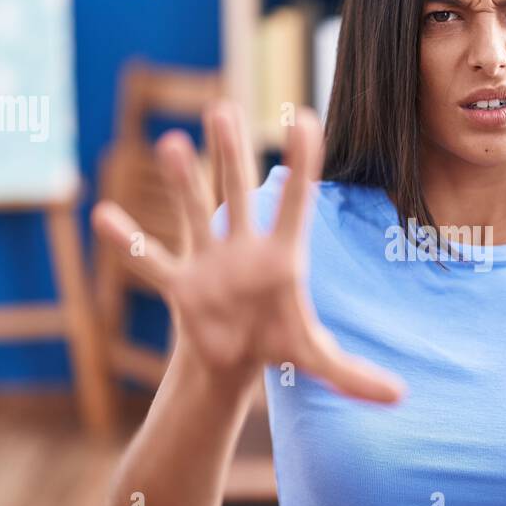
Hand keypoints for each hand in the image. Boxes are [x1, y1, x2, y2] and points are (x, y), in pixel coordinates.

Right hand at [92, 102, 404, 403]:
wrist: (233, 356)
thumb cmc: (278, 341)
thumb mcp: (316, 358)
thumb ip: (355, 374)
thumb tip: (401, 397)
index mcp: (282, 256)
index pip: (296, 203)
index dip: (301, 164)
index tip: (305, 118)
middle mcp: (243, 247)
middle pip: (238, 193)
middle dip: (231, 154)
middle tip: (223, 108)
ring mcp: (209, 260)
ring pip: (194, 213)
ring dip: (183, 182)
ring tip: (172, 144)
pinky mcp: (179, 284)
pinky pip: (150, 260)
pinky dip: (128, 243)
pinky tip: (104, 216)